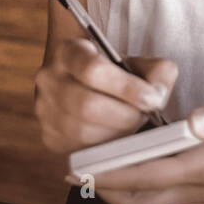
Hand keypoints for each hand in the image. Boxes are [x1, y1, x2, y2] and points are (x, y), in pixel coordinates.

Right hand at [33, 38, 176, 153]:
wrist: (89, 87)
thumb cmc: (119, 77)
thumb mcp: (139, 64)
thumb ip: (158, 72)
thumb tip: (158, 94)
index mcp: (69, 52)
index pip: (93, 70)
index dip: (127, 88)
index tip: (153, 99)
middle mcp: (49, 79)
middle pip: (87, 106)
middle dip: (124, 116)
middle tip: (144, 117)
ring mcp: (44, 110)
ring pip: (82, 133)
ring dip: (116, 135)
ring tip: (132, 126)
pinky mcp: (49, 137)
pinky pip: (78, 151)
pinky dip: (104, 150)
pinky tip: (118, 139)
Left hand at [75, 92, 203, 203]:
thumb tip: (193, 120)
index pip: (146, 175)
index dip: (109, 173)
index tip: (79, 168)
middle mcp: (200, 187)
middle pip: (139, 202)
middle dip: (104, 189)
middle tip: (74, 171)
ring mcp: (203, 194)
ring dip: (118, 192)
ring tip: (93, 171)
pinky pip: (161, 199)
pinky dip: (137, 189)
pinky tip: (127, 168)